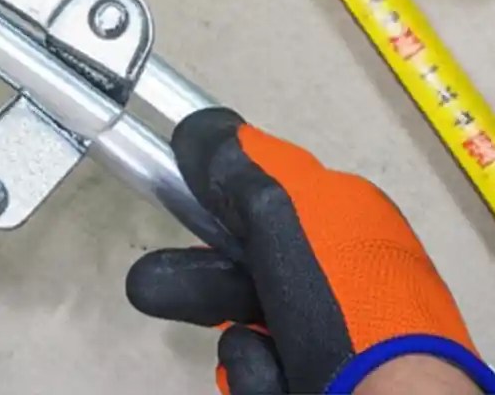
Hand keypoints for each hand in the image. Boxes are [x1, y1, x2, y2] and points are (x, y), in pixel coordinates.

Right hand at [125, 108, 494, 393]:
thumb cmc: (343, 301)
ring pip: (255, 323)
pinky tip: (280, 381)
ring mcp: (339, 330)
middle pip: (251, 265)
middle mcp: (346, 268)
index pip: (271, 189)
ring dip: (242, 342)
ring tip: (254, 360)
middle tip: (144, 285)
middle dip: (199, 278)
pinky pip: (272, 366)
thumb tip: (201, 125)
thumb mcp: (286, 217)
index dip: (219, 194)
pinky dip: (265, 376)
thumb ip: (242, 171)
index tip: (175, 196)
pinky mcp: (326, 376)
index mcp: (349, 215)